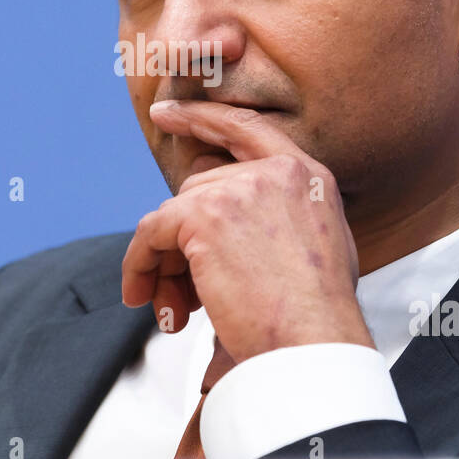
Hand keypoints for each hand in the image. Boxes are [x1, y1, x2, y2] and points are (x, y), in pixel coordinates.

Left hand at [121, 100, 374, 364]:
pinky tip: (142, 294)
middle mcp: (275, 173)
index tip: (167, 114)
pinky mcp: (202, 216)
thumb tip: (226, 222)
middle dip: (185, 240)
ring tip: (175, 309)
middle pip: (200, 188)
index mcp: (308, 177)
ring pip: (174, 215)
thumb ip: (281, 218)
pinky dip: (139, 265)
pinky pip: (150, 233)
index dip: (202, 119)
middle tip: (185, 293)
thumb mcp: (320, 249)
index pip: (246, 130)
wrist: (314, 345)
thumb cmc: (318, 319)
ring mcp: (238, 190)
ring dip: (167, 264)